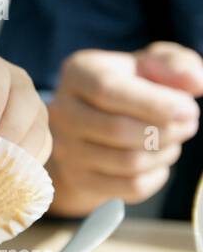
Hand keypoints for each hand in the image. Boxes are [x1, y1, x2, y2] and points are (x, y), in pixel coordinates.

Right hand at [47, 42, 202, 216]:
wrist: (96, 124)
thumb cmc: (131, 87)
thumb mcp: (151, 65)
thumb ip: (175, 63)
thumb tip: (194, 82)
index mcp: (77, 73)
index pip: (106, 90)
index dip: (153, 103)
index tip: (189, 109)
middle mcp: (62, 111)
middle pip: (117, 129)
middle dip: (167, 131)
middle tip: (188, 125)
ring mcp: (66, 148)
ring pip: (128, 162)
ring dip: (165, 153)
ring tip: (173, 141)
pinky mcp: (79, 178)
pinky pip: (130, 187)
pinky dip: (156, 177)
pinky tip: (157, 162)